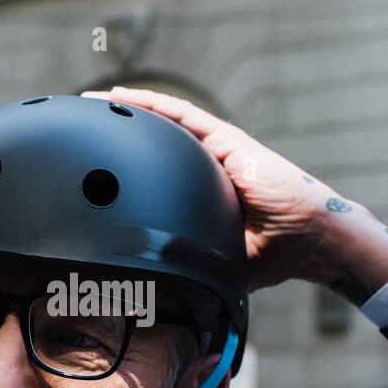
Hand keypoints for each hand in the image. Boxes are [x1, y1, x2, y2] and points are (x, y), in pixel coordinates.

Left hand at [81, 86, 387, 298]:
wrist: (309, 240)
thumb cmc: (274, 256)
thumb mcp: (217, 261)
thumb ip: (190, 263)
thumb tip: (157, 288)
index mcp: (202, 192)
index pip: (155, 174)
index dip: (123, 167)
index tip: (89, 166)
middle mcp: (207, 166)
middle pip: (153, 143)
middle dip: (117, 134)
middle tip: (78, 129)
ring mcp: (217, 150)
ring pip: (162, 123)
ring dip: (125, 111)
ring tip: (89, 103)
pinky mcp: (227, 140)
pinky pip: (181, 116)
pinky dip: (151, 105)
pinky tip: (121, 98)